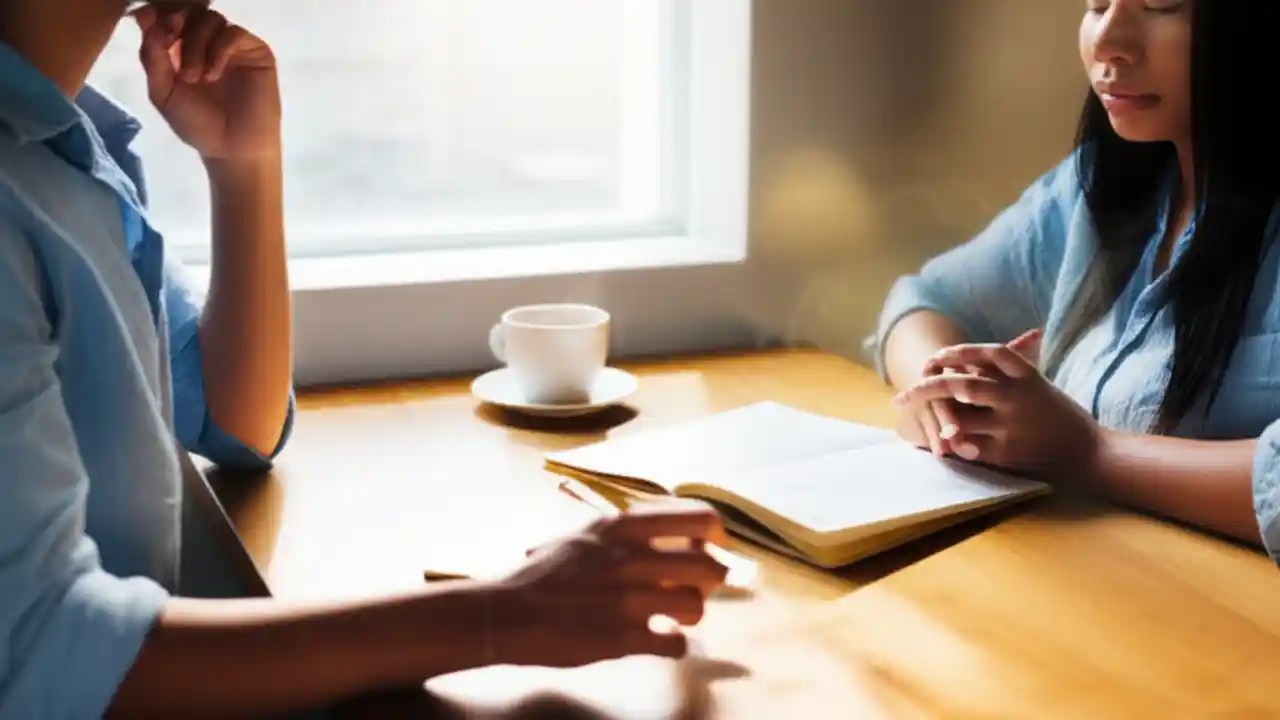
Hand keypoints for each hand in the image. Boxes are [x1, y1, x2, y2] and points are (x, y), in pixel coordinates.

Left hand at [135, 4, 280, 160]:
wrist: (232, 149)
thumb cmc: (198, 125)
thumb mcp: (162, 92)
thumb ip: (152, 56)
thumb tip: (145, 18)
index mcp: (181, 49)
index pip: (167, 16)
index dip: (157, 15)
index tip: (151, 27)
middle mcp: (206, 42)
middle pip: (189, 11)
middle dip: (176, 26)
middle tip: (170, 46)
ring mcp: (232, 46)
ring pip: (211, 19)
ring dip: (196, 44)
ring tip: (194, 77)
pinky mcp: (255, 51)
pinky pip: (234, 34)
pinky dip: (219, 50)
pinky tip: (213, 74)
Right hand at [491, 500, 727, 666]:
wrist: (506, 612)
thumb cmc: (542, 574)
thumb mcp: (584, 536)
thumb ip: (622, 533)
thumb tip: (662, 535)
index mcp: (622, 528)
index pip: (697, 518)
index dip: (716, 533)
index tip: (714, 544)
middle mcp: (631, 559)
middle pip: (708, 566)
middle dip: (712, 580)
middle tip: (701, 586)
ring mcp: (628, 600)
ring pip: (696, 606)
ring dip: (693, 614)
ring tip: (678, 617)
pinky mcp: (623, 638)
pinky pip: (675, 643)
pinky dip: (674, 645)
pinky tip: (660, 641)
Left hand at [892, 332, 1100, 474]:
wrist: (1090, 453)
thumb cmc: (1059, 417)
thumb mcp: (1038, 386)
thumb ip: (1008, 371)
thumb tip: (975, 354)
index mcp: (1026, 376)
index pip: (987, 354)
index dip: (958, 353)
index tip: (934, 357)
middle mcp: (1016, 396)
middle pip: (963, 384)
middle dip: (928, 386)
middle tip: (903, 393)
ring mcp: (1011, 424)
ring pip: (961, 415)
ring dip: (932, 413)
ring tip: (907, 408)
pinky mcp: (1007, 451)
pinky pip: (969, 445)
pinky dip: (946, 442)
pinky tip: (926, 440)